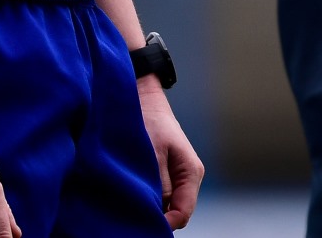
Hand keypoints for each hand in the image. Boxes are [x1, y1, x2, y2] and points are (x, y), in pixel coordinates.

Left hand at [137, 78, 203, 228]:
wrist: (142, 97)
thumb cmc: (148, 120)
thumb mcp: (152, 153)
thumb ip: (160, 185)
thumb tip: (159, 213)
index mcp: (191, 172)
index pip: (182, 213)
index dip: (163, 223)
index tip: (140, 221)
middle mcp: (188, 177)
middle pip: (175, 212)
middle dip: (156, 215)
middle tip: (131, 209)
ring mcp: (178, 176)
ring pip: (167, 204)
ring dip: (150, 204)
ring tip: (130, 197)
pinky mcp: (166, 172)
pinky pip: (160, 194)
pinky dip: (147, 194)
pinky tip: (132, 188)